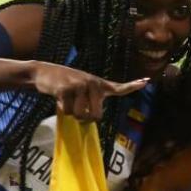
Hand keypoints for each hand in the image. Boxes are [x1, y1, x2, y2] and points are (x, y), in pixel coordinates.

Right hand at [31, 61, 147, 120]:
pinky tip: (59, 97)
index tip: (146, 82)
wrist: (44, 72)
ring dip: (71, 113)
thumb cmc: (66, 85)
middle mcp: (93, 83)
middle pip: (95, 116)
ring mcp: (80, 85)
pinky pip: (67, 112)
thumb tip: (93, 118)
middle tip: (77, 108)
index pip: (120, 87)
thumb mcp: (83, 89)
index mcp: (99, 84)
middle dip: (85, 118)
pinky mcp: (66, 89)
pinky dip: (61, 109)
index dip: (133, 86)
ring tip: (67, 99)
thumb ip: (92, 101)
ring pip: (80, 115)